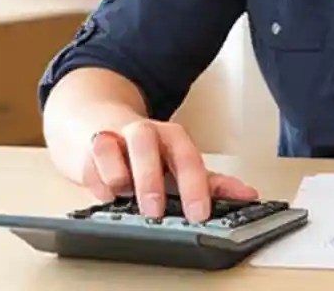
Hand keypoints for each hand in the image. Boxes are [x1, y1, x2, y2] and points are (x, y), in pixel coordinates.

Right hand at [82, 119, 259, 222]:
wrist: (95, 119)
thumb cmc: (144, 150)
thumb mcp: (177, 164)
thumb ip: (210, 181)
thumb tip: (249, 195)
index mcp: (170, 137)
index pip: (186, 155)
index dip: (194, 185)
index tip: (199, 214)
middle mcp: (141, 133)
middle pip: (146, 142)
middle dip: (150, 178)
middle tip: (154, 212)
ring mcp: (111, 138)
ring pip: (110, 145)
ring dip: (118, 174)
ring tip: (124, 195)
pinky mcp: (84, 150)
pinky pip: (86, 163)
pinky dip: (95, 181)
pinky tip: (104, 194)